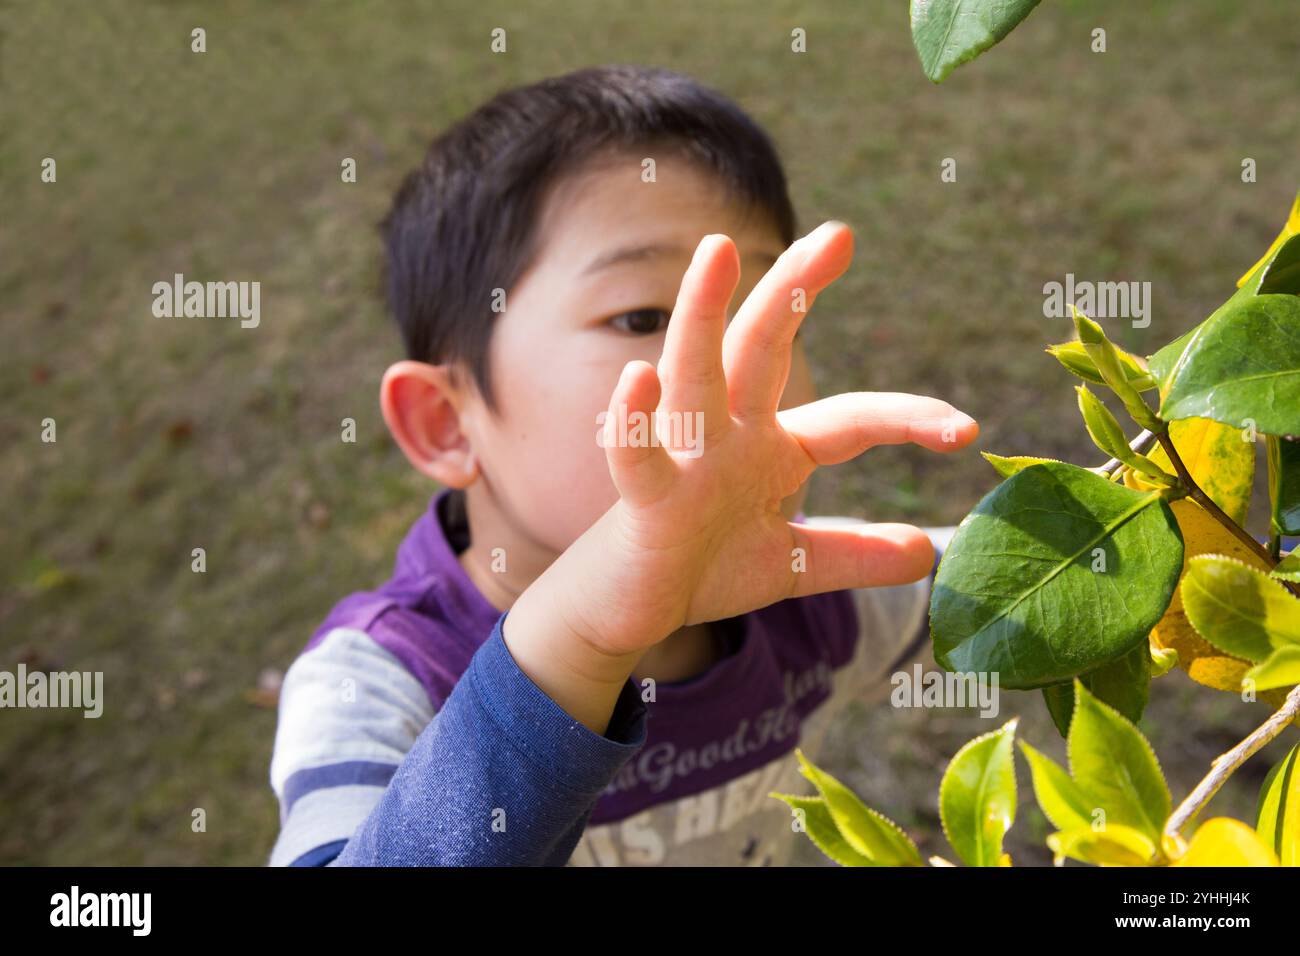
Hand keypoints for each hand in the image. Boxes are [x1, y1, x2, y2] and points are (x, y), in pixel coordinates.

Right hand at [530, 220, 978, 660]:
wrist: (628, 607)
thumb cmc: (701, 567)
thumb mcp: (791, 563)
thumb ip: (853, 553)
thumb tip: (927, 554)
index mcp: (768, 447)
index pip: (848, 420)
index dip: (905, 417)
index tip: (966, 429)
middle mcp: (727, 435)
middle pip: (760, 350)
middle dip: (793, 292)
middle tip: (838, 234)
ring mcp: (683, 458)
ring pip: (693, 375)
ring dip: (701, 313)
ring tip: (717, 251)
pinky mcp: (642, 498)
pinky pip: (636, 454)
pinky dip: (634, 419)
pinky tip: (637, 376)